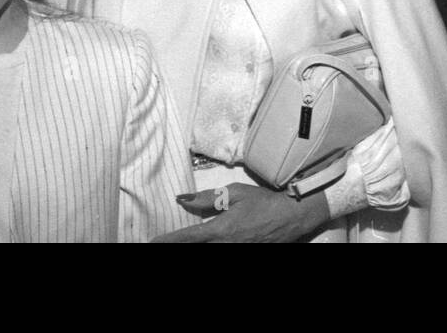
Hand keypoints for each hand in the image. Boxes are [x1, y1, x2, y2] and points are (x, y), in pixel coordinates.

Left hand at [153, 183, 331, 242]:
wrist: (293, 217)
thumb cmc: (264, 202)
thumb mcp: (236, 193)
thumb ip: (208, 198)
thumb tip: (183, 199)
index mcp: (221, 229)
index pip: (188, 237)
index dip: (169, 240)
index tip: (153, 241)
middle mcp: (225, 245)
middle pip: (195, 248)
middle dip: (179, 245)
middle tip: (162, 242)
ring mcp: (235, 252)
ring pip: (208, 251)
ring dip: (193, 246)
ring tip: (180, 242)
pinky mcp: (244, 253)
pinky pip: (223, 252)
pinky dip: (210, 246)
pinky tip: (206, 242)